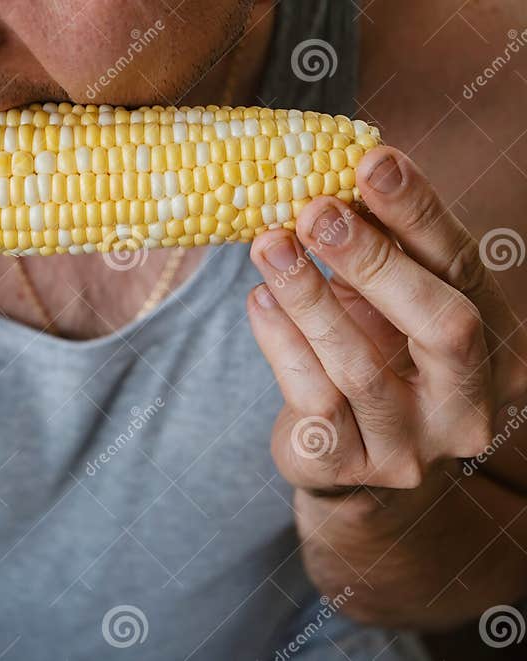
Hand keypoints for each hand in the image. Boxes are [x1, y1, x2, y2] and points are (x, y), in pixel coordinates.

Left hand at [247, 146, 526, 495]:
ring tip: (268, 245)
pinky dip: (280, 342)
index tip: (372, 162)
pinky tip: (259, 299)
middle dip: (375, 260)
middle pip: (441, 325)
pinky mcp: (351, 469)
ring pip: (360, 367)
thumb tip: (333, 175)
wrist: (347, 463)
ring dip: (309, 297)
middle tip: (314, 210)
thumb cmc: (373, 360)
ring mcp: (413, 447)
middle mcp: (469, 404)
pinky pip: (312, 399)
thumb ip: (380, 254)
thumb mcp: (387, 305)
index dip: (419, 214)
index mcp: (497, 346)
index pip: (465, 269)